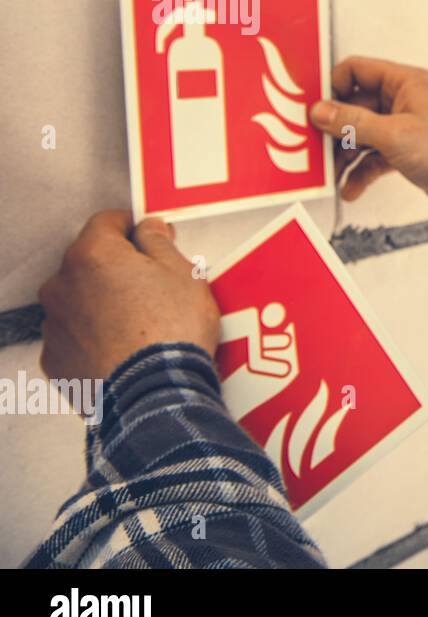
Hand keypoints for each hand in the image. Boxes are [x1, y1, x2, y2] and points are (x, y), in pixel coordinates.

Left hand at [39, 211, 219, 382]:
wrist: (154, 395)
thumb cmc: (170, 331)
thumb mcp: (184, 274)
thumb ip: (159, 243)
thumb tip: (149, 229)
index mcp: (92, 255)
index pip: (107, 222)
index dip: (133, 227)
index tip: (151, 237)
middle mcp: (62, 285)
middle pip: (89, 262)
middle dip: (117, 269)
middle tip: (153, 286)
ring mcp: (55, 325)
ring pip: (79, 301)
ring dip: (102, 303)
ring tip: (140, 324)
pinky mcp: (56, 360)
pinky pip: (75, 337)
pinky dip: (94, 338)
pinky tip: (125, 349)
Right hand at [309, 56, 427, 217]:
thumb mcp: (393, 135)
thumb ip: (353, 122)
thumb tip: (321, 111)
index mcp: (405, 83)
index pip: (357, 70)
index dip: (334, 87)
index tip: (316, 109)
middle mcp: (404, 100)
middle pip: (355, 106)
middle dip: (336, 129)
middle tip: (318, 147)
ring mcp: (404, 127)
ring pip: (361, 134)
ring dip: (345, 155)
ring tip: (334, 174)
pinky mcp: (405, 152)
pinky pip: (373, 156)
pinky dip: (361, 172)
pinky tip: (351, 189)